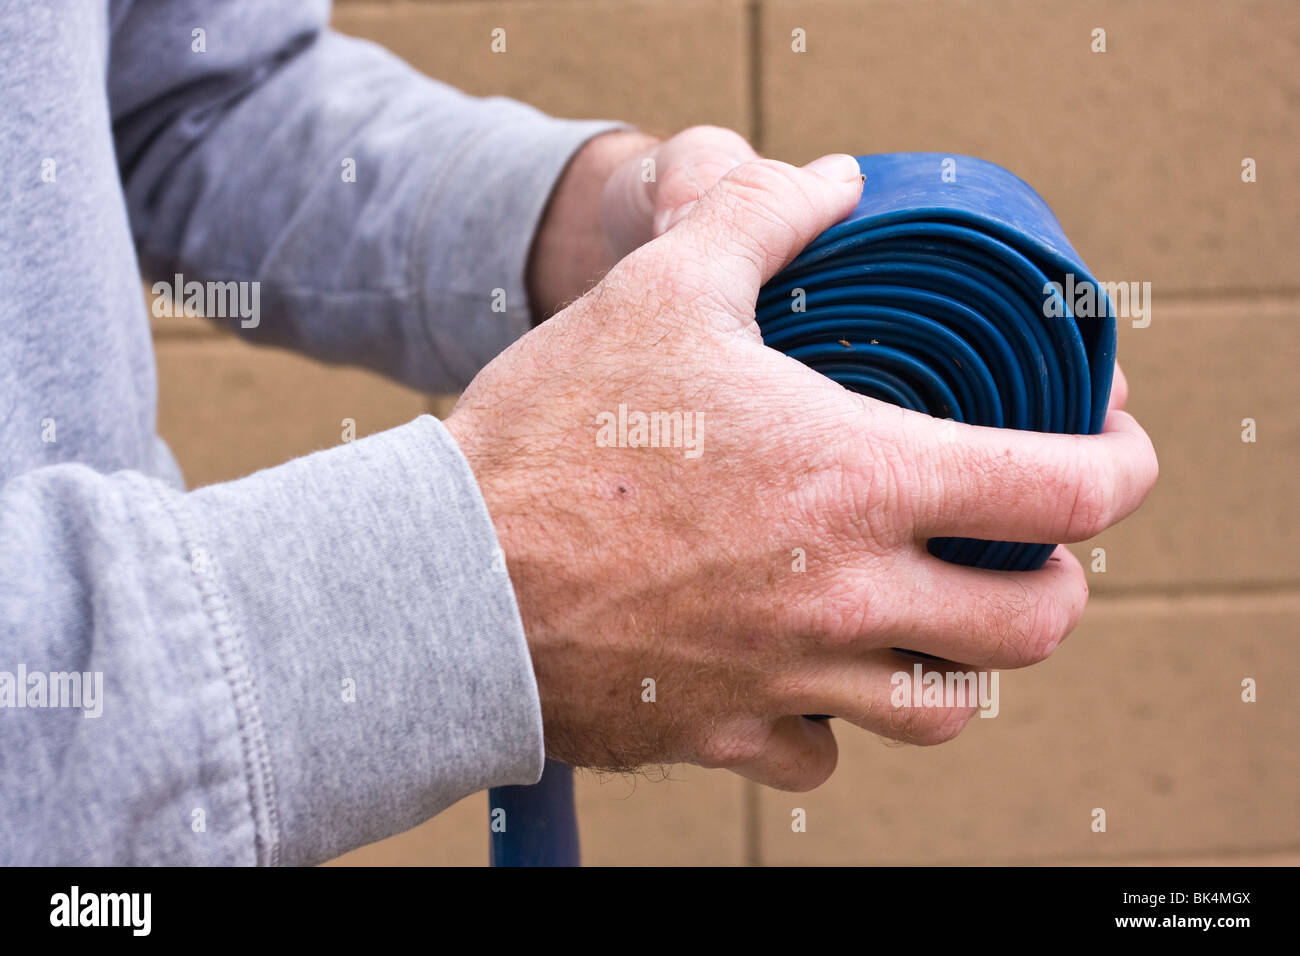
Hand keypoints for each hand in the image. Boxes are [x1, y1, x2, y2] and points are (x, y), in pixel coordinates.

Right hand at [451, 155, 1157, 790]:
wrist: (444, 581)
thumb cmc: (553, 437)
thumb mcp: (658, 294)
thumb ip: (756, 224)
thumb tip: (827, 185)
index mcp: (856, 482)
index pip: (1062, 490)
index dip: (1120, 464)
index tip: (1111, 448)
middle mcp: (844, 596)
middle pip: (1034, 627)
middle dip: (1054, 583)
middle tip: (1018, 546)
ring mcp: (789, 680)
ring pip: (944, 710)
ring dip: (958, 661)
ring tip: (923, 614)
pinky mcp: (722, 735)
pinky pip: (818, 755)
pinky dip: (829, 721)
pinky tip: (797, 673)